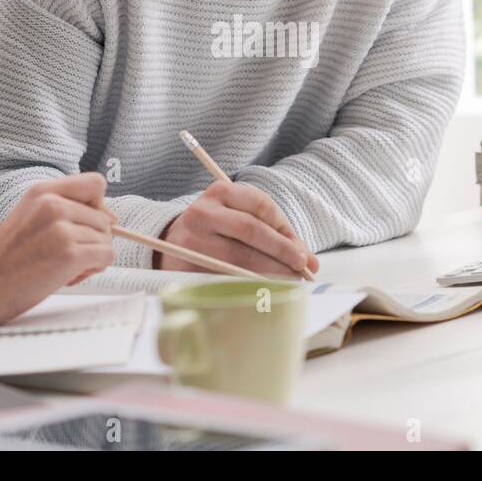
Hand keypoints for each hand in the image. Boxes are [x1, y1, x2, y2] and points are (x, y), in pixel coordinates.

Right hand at [0, 173, 115, 325]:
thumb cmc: (6, 259)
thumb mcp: (29, 216)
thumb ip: (64, 209)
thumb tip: (113, 217)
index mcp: (42, 191)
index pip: (95, 184)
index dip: (100, 205)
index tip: (89, 225)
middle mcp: (54, 204)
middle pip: (104, 218)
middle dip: (92, 241)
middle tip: (65, 257)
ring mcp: (62, 228)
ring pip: (107, 240)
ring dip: (91, 258)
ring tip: (63, 268)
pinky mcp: (70, 253)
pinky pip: (107, 256)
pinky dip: (94, 269)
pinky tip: (69, 277)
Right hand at [154, 181, 318, 277]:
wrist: (172, 245)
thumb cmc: (217, 232)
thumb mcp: (238, 218)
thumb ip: (271, 231)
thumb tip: (309, 260)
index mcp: (219, 191)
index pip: (261, 205)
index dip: (285, 229)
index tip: (301, 250)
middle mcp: (203, 211)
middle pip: (252, 230)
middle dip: (283, 251)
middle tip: (302, 267)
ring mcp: (192, 239)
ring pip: (240, 256)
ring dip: (271, 270)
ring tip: (290, 280)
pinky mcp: (186, 265)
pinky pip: (225, 276)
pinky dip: (250, 283)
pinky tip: (266, 288)